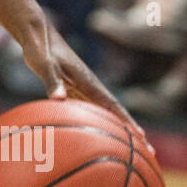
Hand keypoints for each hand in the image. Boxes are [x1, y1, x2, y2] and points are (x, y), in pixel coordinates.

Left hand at [21, 18, 155, 158]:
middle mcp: (89, 86)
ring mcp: (82, 88)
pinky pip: (89, 110)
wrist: (37, 35)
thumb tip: (58, 99)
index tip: (141, 136)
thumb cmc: (40, 49)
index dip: (126, 121)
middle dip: (132, 131)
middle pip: (114, 113)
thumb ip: (52, 81)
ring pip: (104, 113)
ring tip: (133, 150)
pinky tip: (99, 135)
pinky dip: (98, 123)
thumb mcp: (44, 65)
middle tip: (149, 151)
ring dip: (118, 129)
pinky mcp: (73, 89)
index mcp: (87, 81)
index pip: (112, 105)